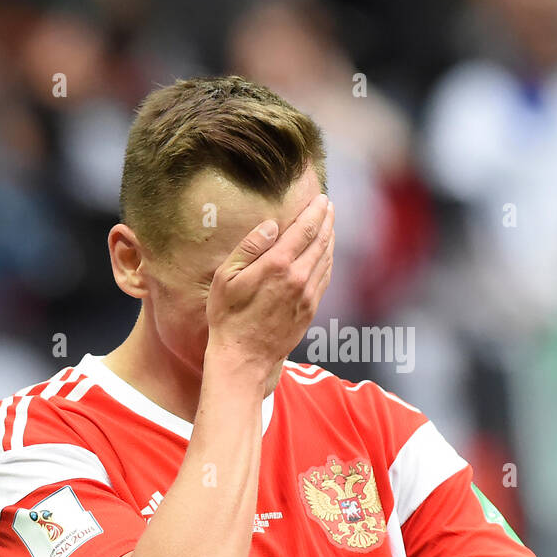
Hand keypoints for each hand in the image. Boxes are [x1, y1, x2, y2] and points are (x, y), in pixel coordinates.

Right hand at [206, 194, 333, 374]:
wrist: (244, 357)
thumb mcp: (227, 276)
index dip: (316, 211)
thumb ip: (250, 246)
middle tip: (328, 205)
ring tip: (329, 224)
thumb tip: (273, 224)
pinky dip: (328, 260)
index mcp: (278, 265)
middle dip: (327, 220)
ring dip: (330, 238)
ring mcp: (308, 294)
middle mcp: (299, 277)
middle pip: (321, 240)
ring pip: (326, 258)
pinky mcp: (311, 309)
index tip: (321, 198)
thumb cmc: (228, 316)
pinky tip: (326, 254)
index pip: (305, 229)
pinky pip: (325, 277)